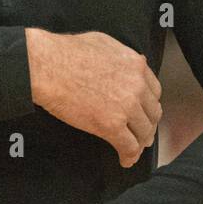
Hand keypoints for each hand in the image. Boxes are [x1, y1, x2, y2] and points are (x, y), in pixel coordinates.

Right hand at [25, 29, 160, 166]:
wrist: (47, 66)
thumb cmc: (67, 53)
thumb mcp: (104, 43)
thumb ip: (123, 56)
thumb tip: (133, 62)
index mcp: (136, 66)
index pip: (154, 91)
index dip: (149, 105)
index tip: (144, 112)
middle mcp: (136, 86)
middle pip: (152, 113)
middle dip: (147, 125)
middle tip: (142, 134)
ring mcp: (126, 107)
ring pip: (143, 132)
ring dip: (139, 143)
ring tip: (133, 150)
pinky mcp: (111, 126)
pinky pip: (129, 147)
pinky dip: (129, 156)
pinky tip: (124, 160)